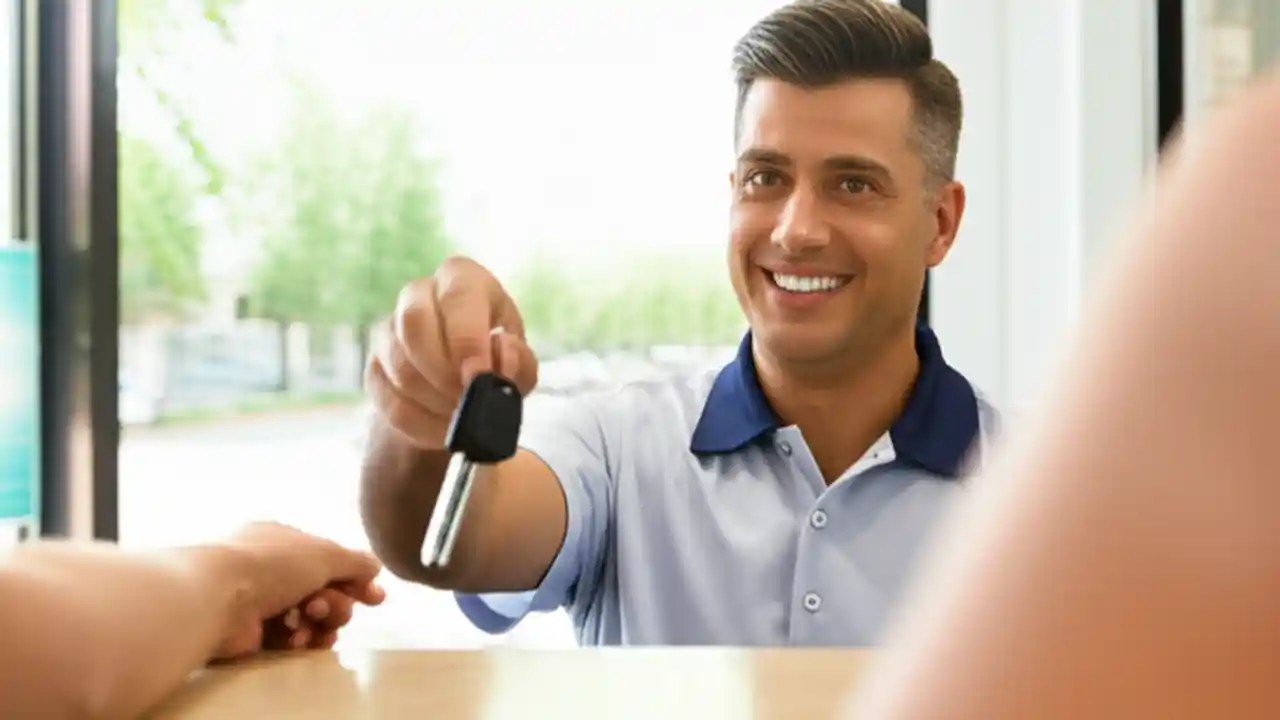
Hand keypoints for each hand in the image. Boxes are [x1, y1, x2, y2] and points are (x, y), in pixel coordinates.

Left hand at [211, 522, 386, 658]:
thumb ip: (356, 561)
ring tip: (310, 623)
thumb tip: (375, 567)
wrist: (218, 597)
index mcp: (284, 541)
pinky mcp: (252, 632)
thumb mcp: (325, 554)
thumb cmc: (272, 565)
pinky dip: (299, 638)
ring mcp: (260, 601)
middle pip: (324, 591)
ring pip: (309, 617)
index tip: (375, 598)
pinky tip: (296, 638)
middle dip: (335, 603)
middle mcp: (271, 568)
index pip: (330, 560)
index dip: (356, 579)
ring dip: (319, 623)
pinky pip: (289, 637)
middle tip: (326, 609)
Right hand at [366, 256, 538, 449]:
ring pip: (401, 367)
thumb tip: (500, 358)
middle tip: (468, 400)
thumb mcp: (521, 362)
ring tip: (464, 417)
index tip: (479, 376)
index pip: (458, 296)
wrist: (463, 388)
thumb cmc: (498, 364)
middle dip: (443, 371)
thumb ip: (519, 361)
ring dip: (436, 402)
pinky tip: (444, 429)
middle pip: (414, 322)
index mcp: (463, 280)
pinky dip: (420, 423)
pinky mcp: (375, 368)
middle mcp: (420, 295)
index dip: (467, 338)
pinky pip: (388, 400)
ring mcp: (390, 331)